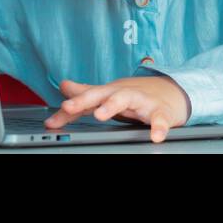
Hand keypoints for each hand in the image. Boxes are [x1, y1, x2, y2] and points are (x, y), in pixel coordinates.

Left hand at [44, 76, 190, 142]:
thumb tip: (63, 86)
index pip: (85, 99)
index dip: (69, 108)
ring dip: (112, 105)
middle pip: (101, 93)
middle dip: (85, 99)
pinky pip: (160, 118)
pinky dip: (158, 126)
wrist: (169, 92)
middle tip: (69, 107)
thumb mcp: (108, 95)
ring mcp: (142, 101)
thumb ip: (85, 94)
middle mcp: (123, 94)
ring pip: (126, 98)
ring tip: (99, 115)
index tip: (53, 119)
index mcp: (109, 93)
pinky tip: (155, 136)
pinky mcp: (160, 111)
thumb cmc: (134, 95)